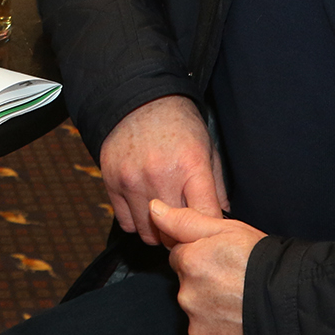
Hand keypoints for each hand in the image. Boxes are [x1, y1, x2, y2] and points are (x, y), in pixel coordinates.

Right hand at [97, 95, 226, 244]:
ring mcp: (133, 180)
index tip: (206, 227)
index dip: (208, 228)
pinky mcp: (112, 182)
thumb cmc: (177, 124)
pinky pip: (126, 222)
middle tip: (184, 223)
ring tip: (163, 216)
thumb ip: (216, 186)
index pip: (205, 217)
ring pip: (148, 233)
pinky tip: (144, 207)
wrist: (138, 100)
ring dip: (158, 231)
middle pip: (174, 233)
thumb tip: (222, 216)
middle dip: (182, 234)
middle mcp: (160, 175)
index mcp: (191, 165)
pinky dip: (136, 221)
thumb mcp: (206, 148)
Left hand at [149, 200, 263, 334]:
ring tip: (245, 310)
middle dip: (207, 287)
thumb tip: (154, 209)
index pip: (181, 258)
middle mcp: (186, 297)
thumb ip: (186, 220)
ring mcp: (197, 330)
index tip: (226, 263)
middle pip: (188, 289)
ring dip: (215, 315)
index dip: (203, 259)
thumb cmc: (267, 266)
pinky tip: (244, 332)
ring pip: (199, 318)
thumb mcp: (229, 230)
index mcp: (189, 263)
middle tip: (238, 287)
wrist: (298, 311)